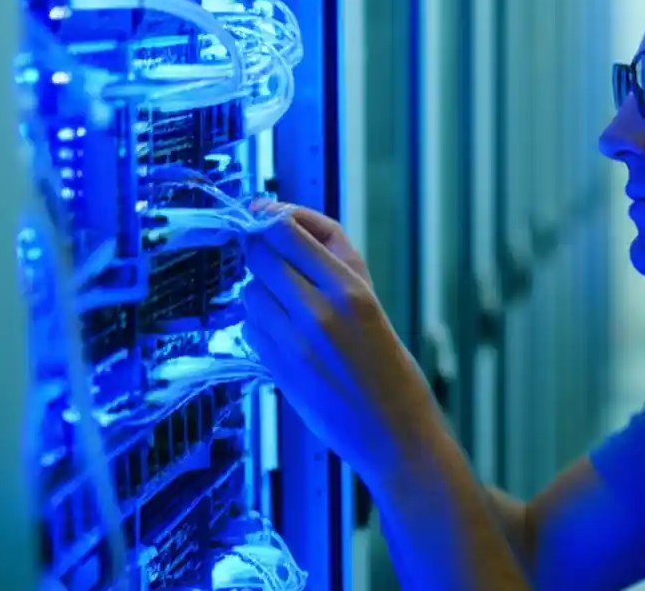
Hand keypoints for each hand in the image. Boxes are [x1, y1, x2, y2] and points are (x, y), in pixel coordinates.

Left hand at [240, 205, 431, 482]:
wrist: (394, 434)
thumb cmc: (393, 370)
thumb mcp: (375, 303)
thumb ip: (337, 265)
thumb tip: (291, 225)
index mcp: (350, 290)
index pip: (286, 232)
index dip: (267, 216)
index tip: (261, 211)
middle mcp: (317, 313)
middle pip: (258, 256)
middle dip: (259, 247)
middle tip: (265, 248)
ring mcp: (291, 344)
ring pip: (249, 291)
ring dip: (260, 287)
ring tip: (285, 299)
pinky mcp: (276, 369)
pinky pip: (250, 326)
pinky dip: (259, 320)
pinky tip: (283, 329)